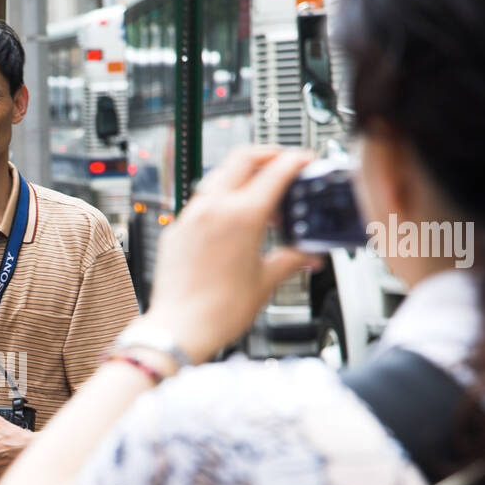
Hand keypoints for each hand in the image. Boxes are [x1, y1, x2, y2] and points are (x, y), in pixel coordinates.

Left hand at [144, 146, 323, 359]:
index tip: (304, 160)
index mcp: (242, 216)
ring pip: (217, 176)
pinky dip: (219, 200)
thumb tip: (308, 256)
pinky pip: (199, 202)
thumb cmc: (218, 311)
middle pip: (243, 158)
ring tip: (258, 199)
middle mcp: (213, 209)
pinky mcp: (176, 230)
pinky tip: (229, 221)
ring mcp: (190, 217)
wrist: (179, 329)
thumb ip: (291, 259)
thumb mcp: (266, 281)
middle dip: (267, 156)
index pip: (276, 170)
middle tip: (282, 166)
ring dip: (241, 176)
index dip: (296, 160)